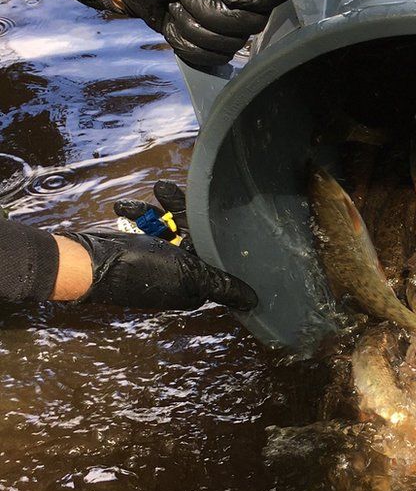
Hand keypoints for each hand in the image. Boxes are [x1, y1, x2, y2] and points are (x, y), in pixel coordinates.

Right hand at [58, 181, 257, 310]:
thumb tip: (252, 301)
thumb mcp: (190, 275)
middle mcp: (181, 270)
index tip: (216, 210)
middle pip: (196, 233)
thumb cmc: (143, 269)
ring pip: (172, 224)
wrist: (89, 262)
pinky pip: (149, 224)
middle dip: (184, 210)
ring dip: (160, 209)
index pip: (217, 254)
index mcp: (197, 282)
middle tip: (168, 189)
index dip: (218, 232)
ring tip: (154, 190)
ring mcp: (160, 257)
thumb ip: (221, 285)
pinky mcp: (141, 245)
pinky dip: (139, 213)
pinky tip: (124, 207)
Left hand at [92, 0, 286, 65]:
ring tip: (177, 5)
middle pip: (249, 25)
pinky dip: (186, 42)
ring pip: (229, 44)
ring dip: (191, 25)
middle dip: (207, 12)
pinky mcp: (214, 43)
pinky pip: (213, 57)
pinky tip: (176, 23)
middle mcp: (243, 1)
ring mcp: (229, 24)